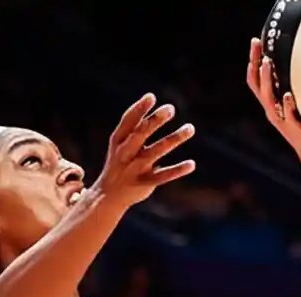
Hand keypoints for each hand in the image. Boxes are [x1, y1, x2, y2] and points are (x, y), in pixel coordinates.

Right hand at [93, 93, 195, 207]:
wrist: (108, 195)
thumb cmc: (119, 163)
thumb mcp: (121, 145)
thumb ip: (135, 129)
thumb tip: (154, 108)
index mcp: (118, 140)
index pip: (128, 121)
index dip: (139, 109)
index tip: (151, 97)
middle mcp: (125, 152)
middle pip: (141, 133)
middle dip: (155, 120)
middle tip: (171, 108)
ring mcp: (134, 168)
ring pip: (156, 151)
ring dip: (174, 138)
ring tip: (190, 128)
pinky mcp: (144, 183)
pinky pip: (163, 176)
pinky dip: (177, 170)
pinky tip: (192, 164)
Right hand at [246, 38, 300, 162]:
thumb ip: (300, 91)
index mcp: (273, 105)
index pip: (257, 81)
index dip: (253, 62)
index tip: (256, 42)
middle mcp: (272, 111)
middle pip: (256, 85)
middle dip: (254, 62)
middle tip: (257, 44)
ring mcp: (281, 120)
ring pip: (268, 98)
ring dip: (266, 80)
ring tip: (267, 63)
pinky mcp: (293, 130)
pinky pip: (288, 117)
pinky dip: (287, 105)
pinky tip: (289, 95)